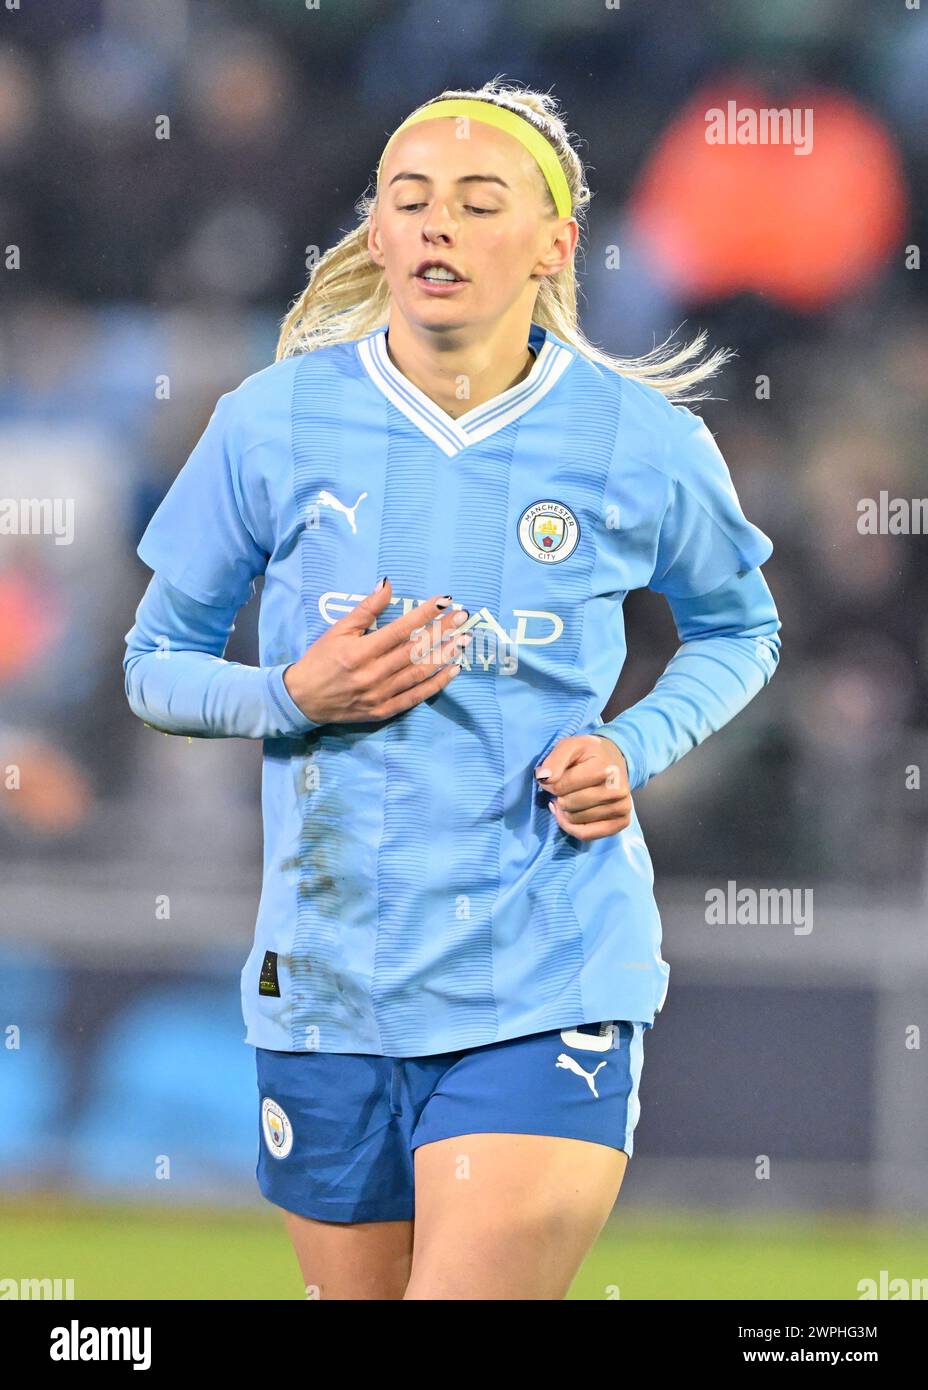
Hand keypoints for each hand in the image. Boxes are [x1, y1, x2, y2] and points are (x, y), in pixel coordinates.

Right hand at [282, 578, 472, 724]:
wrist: (302, 699)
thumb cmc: (320, 660)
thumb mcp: (337, 630)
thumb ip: (364, 610)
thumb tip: (387, 585)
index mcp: (359, 652)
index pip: (399, 629)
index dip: (424, 614)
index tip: (445, 602)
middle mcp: (372, 674)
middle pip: (414, 650)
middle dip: (442, 631)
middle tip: (463, 617)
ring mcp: (380, 695)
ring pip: (419, 673)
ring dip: (444, 655)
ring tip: (463, 640)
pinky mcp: (384, 710)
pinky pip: (415, 697)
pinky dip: (435, 684)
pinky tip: (452, 670)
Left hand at [534, 734, 632, 840]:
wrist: (614, 763)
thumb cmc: (589, 755)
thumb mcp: (570, 746)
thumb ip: (555, 759)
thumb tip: (543, 777)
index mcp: (605, 768)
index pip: (561, 786)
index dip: (549, 783)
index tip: (552, 777)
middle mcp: (617, 790)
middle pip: (567, 805)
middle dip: (559, 796)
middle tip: (564, 788)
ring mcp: (622, 808)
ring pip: (574, 820)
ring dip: (565, 811)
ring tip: (570, 797)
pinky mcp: (622, 822)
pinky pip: (585, 835)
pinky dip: (571, 827)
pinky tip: (569, 814)